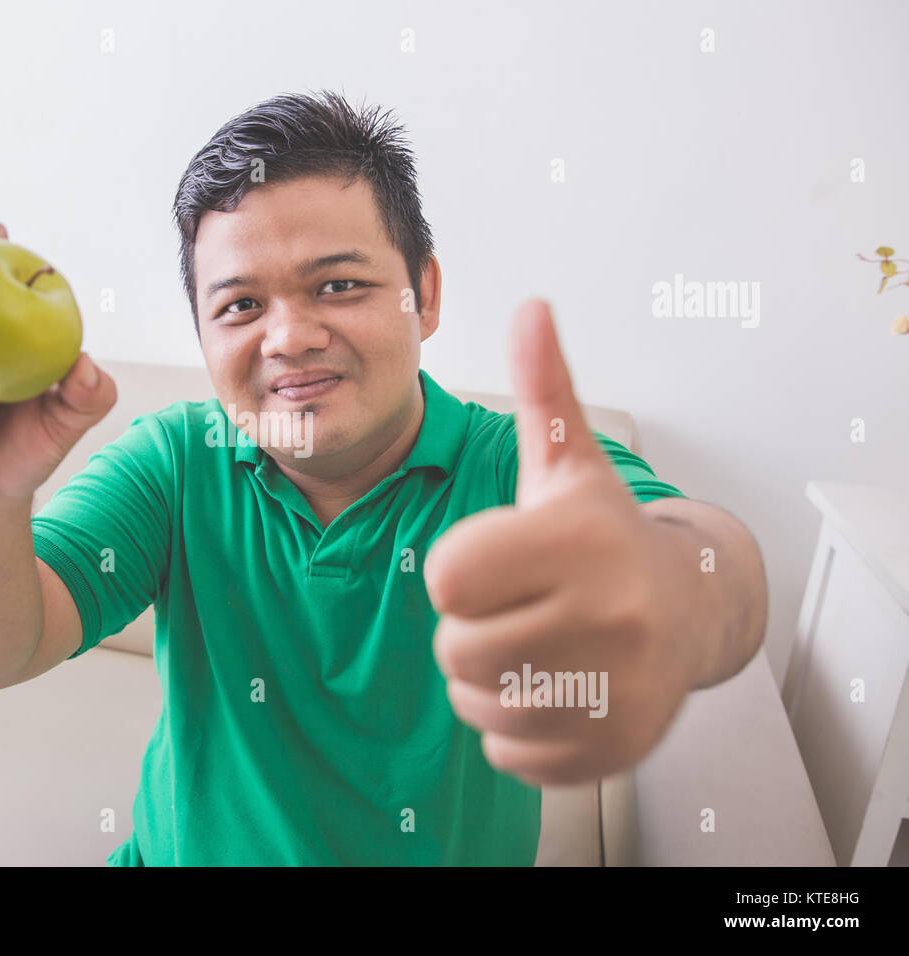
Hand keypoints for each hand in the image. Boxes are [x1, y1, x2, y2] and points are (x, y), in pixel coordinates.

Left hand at [423, 299, 700, 785]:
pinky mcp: (614, 749)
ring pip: (477, 704)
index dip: (460, 570)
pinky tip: (556, 686)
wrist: (690, 609)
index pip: (447, 579)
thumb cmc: (603, 533)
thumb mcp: (568, 461)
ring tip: (536, 644)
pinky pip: (509, 752)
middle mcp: (610, 616)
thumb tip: (531, 306)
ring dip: (488, 680)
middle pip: (454, 650)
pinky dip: (517, 726)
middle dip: (469, 630)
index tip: (497, 561)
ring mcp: (619, 690)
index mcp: (581, 540)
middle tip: (515, 608)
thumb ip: (543, 389)